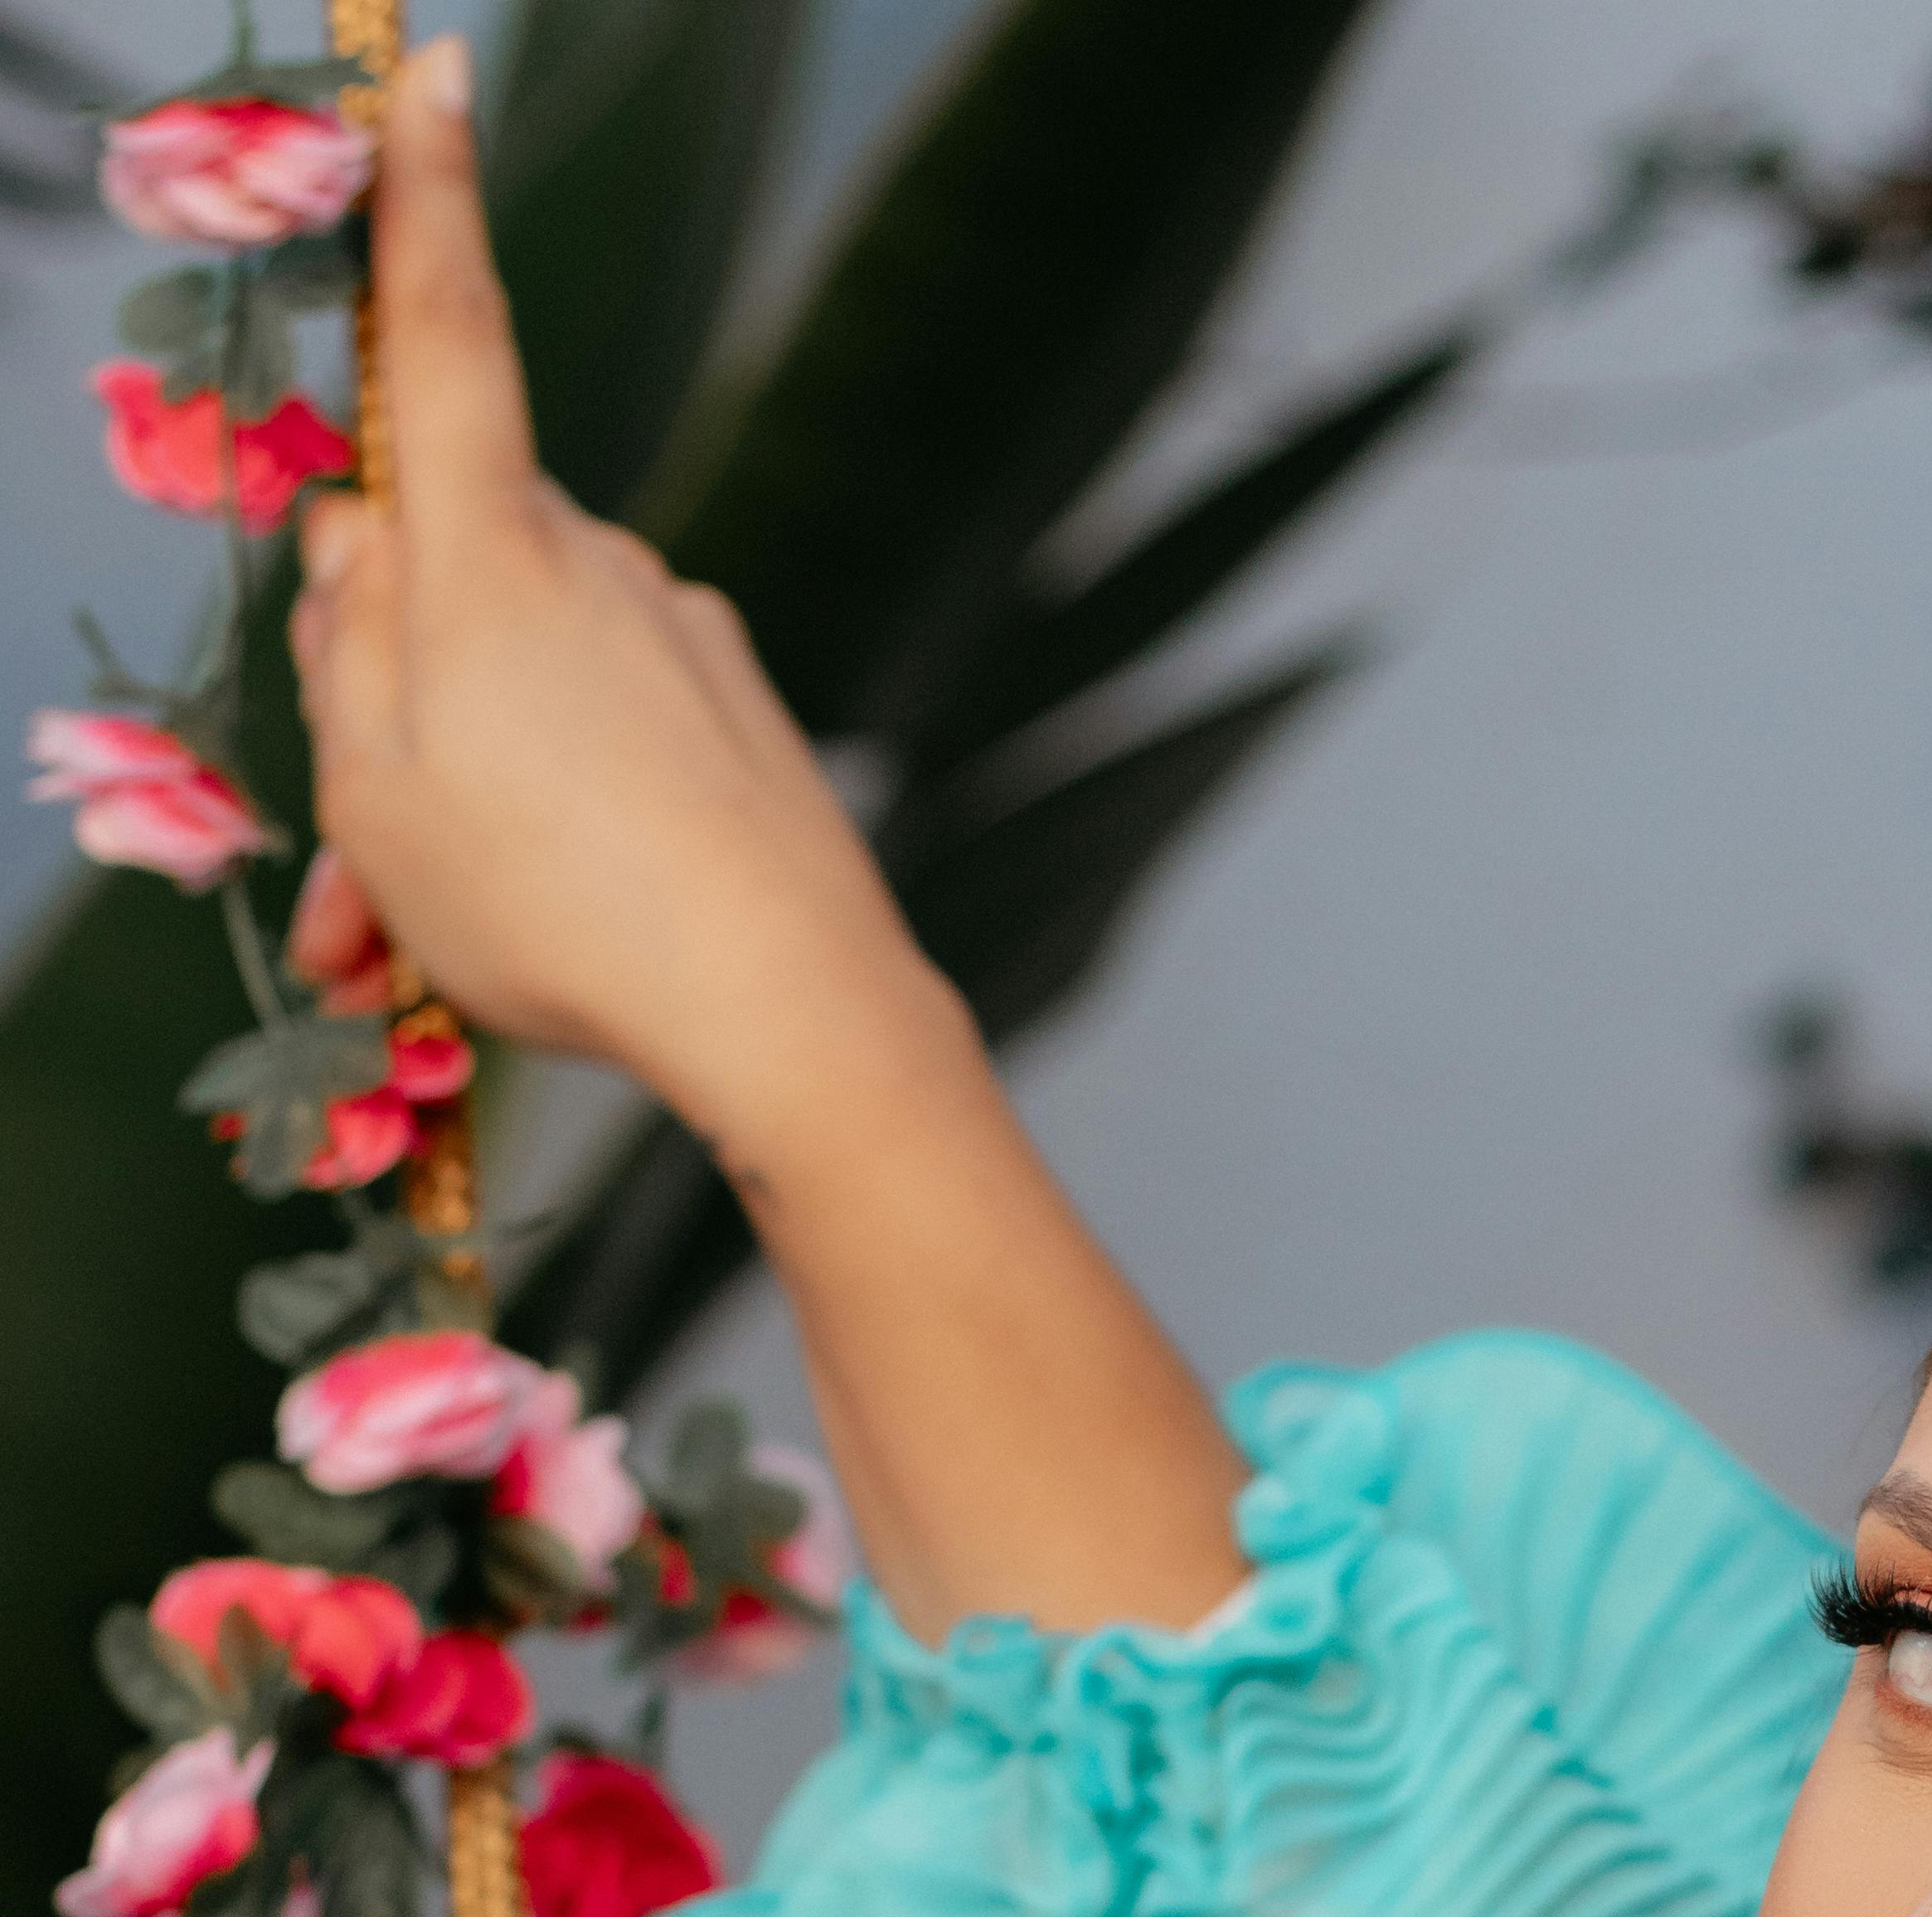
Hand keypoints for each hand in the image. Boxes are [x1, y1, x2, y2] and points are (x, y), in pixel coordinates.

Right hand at [289, 35, 953, 1157]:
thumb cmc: (556, 907)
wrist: (790, 1012)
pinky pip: (613, 751)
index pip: (445, 337)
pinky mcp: (740, 716)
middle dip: (393, 710)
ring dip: (472, 803)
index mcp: (487, 554)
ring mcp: (681, 637)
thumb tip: (357, 547)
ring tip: (446, 948)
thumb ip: (344, 652)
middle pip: (452, 581)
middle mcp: (597, 564)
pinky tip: (563, 941)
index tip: (439, 83)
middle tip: (358, 891)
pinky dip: (566, 834)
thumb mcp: (375, 794)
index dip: (427, 207)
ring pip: (528, 687)